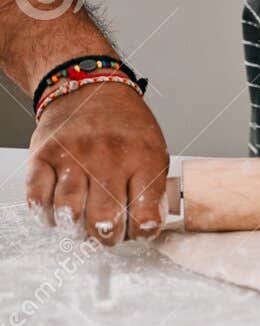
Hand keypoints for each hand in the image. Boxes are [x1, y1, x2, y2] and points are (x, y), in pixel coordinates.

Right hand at [26, 84, 168, 245]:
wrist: (87, 87)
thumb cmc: (126, 126)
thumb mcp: (156, 151)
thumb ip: (154, 190)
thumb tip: (149, 229)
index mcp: (143, 160)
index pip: (144, 216)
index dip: (142, 234)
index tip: (138, 232)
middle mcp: (107, 158)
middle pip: (104, 221)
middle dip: (108, 238)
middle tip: (108, 235)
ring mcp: (73, 156)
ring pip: (69, 212)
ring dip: (75, 230)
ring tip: (81, 228)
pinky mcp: (43, 154)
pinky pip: (37, 196)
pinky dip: (45, 214)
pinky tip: (55, 215)